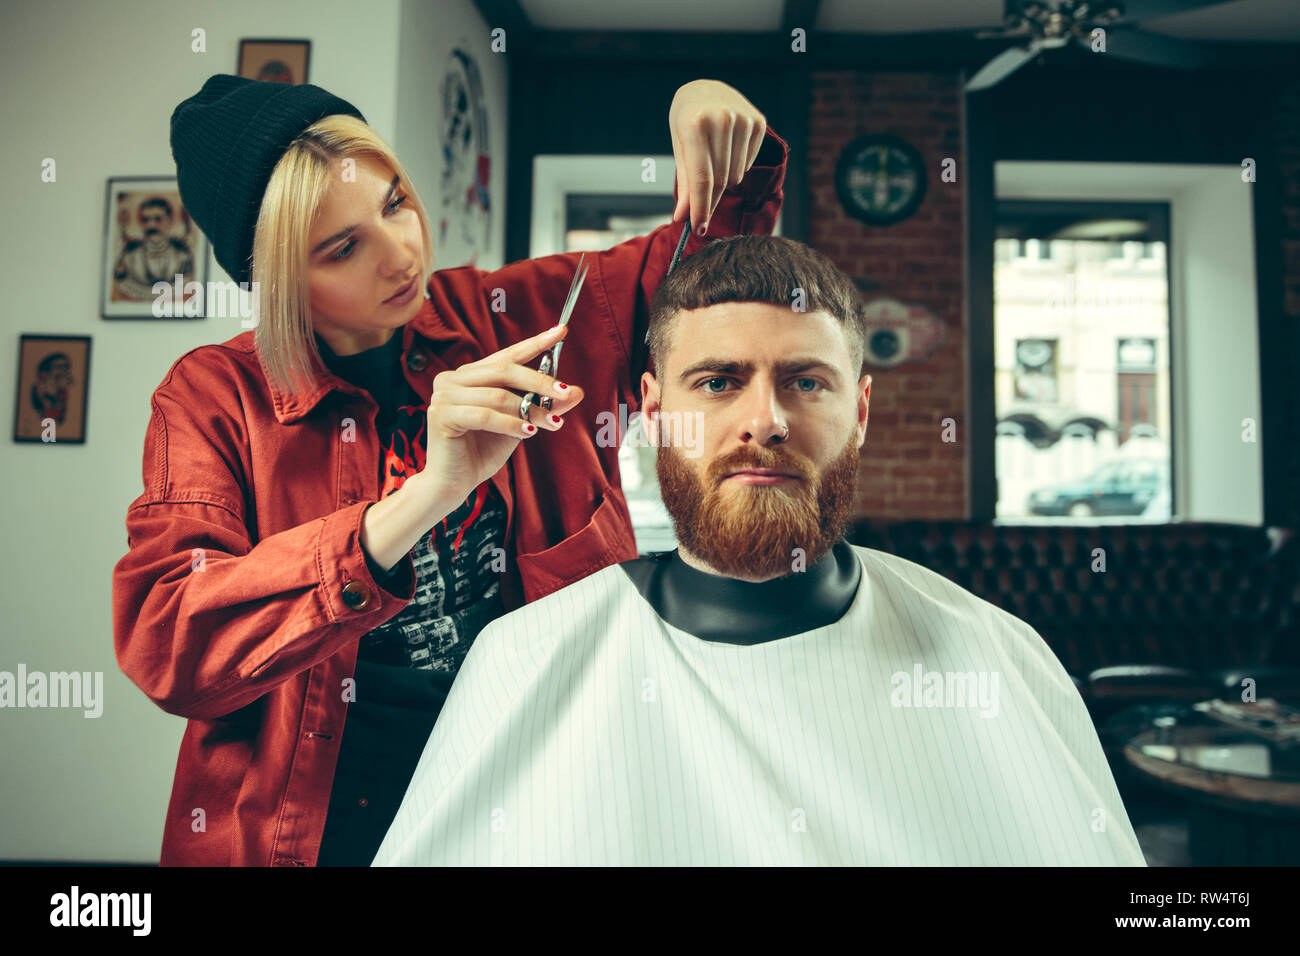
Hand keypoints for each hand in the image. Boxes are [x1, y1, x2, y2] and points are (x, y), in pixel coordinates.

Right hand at [420, 325, 583, 503]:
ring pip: (498, 395)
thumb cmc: (484, 451)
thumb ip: (542, 405)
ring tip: (553, 423)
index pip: (507, 355)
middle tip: (566, 392)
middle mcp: (453, 379)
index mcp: (471, 375)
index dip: (535, 343)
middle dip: (539, 381)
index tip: (562, 330)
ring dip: (531, 410)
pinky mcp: (440, 415)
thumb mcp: (520, 423)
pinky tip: (528, 432)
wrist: (454, 483)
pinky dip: (510, 424)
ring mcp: (443, 395)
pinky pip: (485, 415)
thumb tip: (576, 392)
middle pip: (504, 370)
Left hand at [669, 79, 766, 234]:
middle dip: (710, 202)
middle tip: (703, 214)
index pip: (702, 179)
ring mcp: (742, 119)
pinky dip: (737, 166)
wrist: (706, 90)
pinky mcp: (758, 122)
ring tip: (714, 164)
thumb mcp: (680, 148)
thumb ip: (685, 184)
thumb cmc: (688, 122)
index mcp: (695, 124)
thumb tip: (683, 217)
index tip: (699, 229)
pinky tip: (727, 151)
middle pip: (720, 181)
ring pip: (735, 175)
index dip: (701, 208)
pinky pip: (748, 164)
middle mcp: (721, 118)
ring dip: (724, 181)